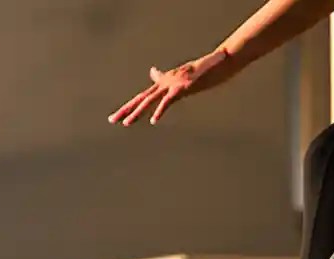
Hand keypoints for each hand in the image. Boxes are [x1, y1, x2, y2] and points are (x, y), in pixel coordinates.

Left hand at [108, 50, 228, 126]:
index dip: (131, 105)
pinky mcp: (183, 87)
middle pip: (141, 98)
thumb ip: (167, 76)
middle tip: (111, 120)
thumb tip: (152, 72)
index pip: (144, 95)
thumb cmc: (208, 68)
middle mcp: (166, 82)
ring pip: (150, 100)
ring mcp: (174, 84)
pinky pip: (168, 101)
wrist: (222, 60)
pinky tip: (153, 120)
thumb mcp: (186, 73)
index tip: (119, 115)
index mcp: (166, 81)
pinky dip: (160, 111)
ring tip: (125, 123)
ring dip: (137, 112)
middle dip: (125, 109)